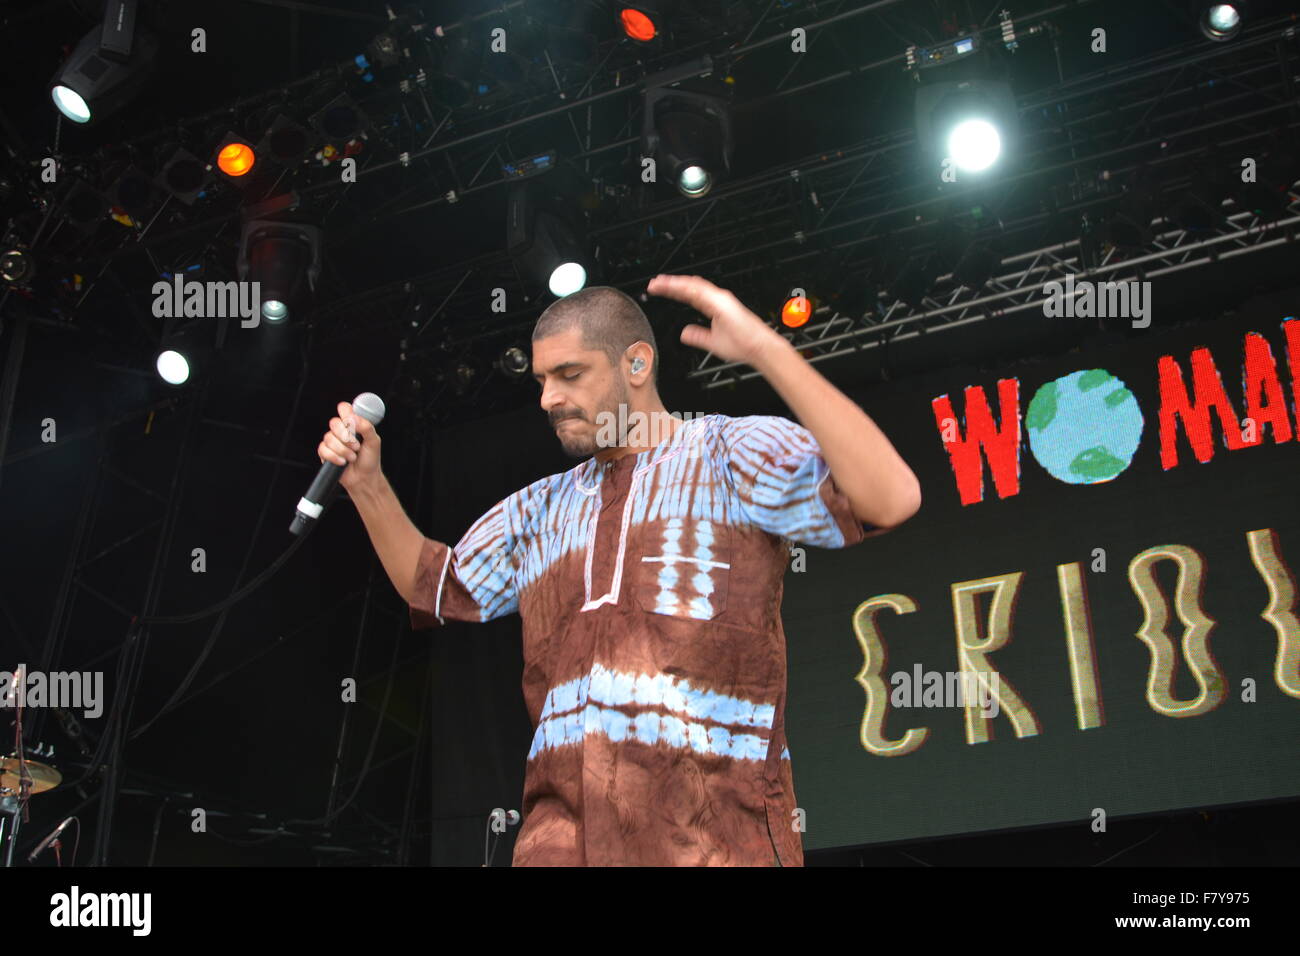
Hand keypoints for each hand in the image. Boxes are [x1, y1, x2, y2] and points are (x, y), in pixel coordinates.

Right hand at [318, 400, 381, 491]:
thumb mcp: (374, 441)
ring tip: (352, 457)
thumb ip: (366, 427)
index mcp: (353, 424)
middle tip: (356, 446)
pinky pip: (323, 450)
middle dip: (346, 436)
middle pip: (334, 422)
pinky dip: (335, 457)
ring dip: (343, 450)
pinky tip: (343, 462)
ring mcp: (332, 442)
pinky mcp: (325, 453)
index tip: (352, 423)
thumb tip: (353, 418)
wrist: (364, 479)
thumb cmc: (370, 459)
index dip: (346, 413)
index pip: (344, 408)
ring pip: (329, 438)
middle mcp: (341, 431)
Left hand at [645, 274, 788, 368]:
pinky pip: (700, 291)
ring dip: (674, 283)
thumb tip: (684, 333)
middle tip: (654, 284)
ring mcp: (720, 299)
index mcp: (715, 306)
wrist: (758, 348)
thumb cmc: (742, 345)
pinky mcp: (721, 302)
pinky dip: (685, 287)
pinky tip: (672, 287)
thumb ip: (697, 336)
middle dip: (671, 284)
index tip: (660, 291)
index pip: (689, 295)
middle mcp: (717, 299)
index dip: (674, 291)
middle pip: (689, 287)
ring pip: (692, 285)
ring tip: (659, 283)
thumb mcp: (711, 342)